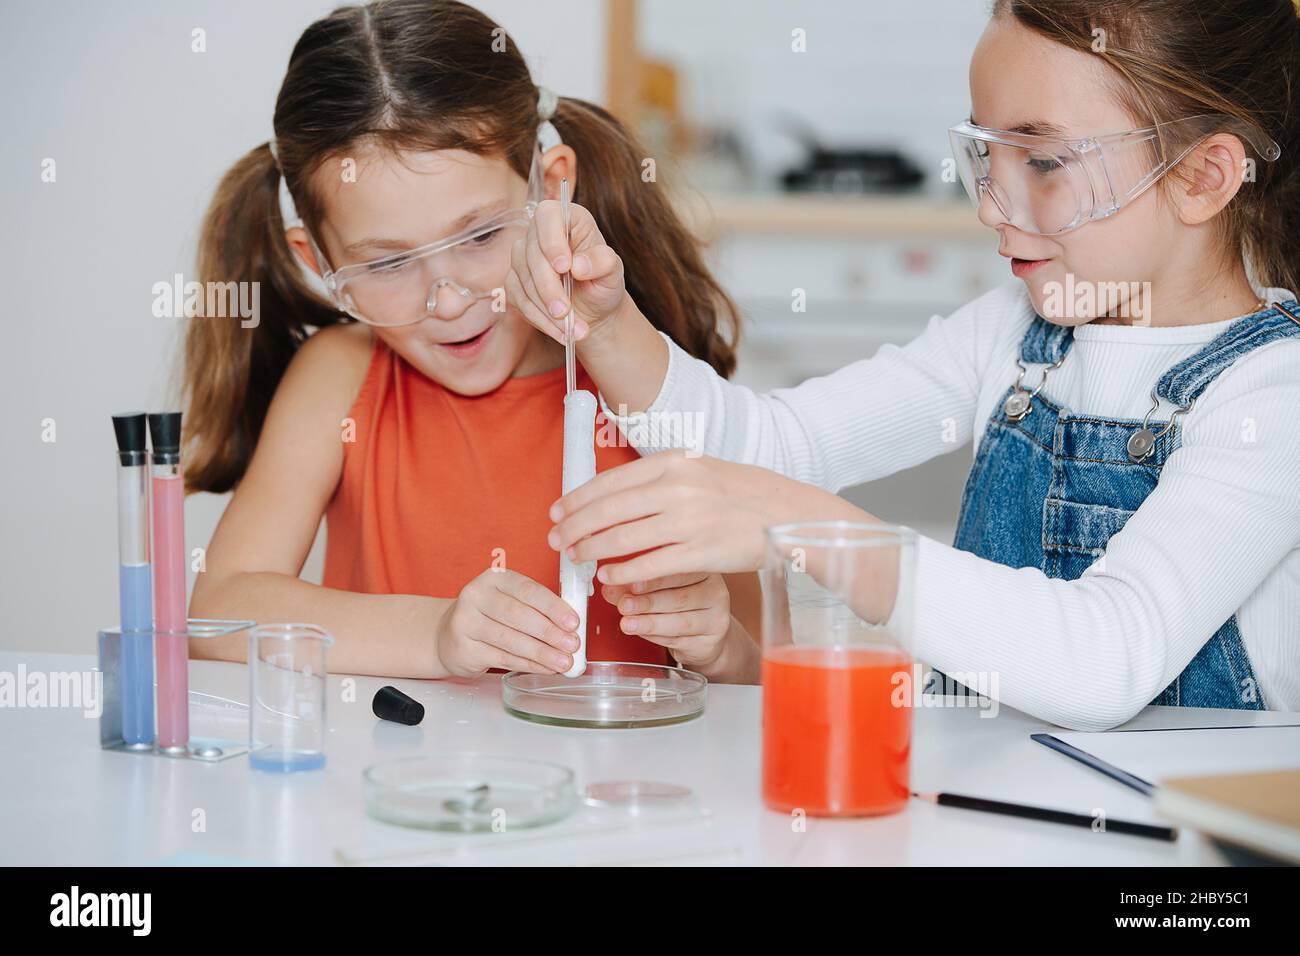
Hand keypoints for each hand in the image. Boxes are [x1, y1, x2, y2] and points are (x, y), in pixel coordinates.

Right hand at [435, 569, 580, 677]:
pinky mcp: (464, 648)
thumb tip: (571, 628)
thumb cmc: (489, 616)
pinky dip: (528, 664)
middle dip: (549, 632)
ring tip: (564, 661)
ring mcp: (466, 622)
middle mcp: (476, 596)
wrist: (448, 634)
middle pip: (518, 615)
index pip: (528, 590)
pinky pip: (502, 658)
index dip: (553, 607)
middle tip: (572, 644)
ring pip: (510, 639)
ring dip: (541, 652)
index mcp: (494, 578)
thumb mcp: (509, 600)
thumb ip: (538, 609)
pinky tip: (546, 667)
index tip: (573, 622)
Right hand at [507, 199, 627, 345]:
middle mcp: (540, 234)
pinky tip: (561, 333)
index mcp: (568, 220)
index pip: (548, 215)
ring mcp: (523, 258)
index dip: (551, 240)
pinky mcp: (515, 283)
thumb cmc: (604, 283)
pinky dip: (541, 320)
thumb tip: (578, 265)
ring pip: (523, 281)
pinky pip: (519, 301)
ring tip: (574, 330)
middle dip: (549, 288)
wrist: (594, 310)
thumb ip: (603, 262)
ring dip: (546, 310)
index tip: (564, 267)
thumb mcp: (614, 273)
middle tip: (566, 312)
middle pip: (531, 254)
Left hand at [548, 450, 854, 585]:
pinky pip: (650, 565)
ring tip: (576, 558)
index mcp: (672, 462)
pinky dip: (623, 572)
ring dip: (591, 550)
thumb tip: (613, 494)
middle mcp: (678, 487)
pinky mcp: (700, 552)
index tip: (557, 512)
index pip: (610, 481)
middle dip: (574, 527)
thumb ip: (658, 479)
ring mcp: (689, 520)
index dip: (577, 499)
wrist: (786, 513)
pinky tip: (609, 577)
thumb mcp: (697, 470)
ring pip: (622, 538)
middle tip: (556, 540)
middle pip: (608, 510)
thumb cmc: (740, 493)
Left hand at [602, 573, 736, 673]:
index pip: (680, 570)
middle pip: (680, 597)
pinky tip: (642, 633)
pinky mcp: (711, 641)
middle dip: (647, 602)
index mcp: (703, 568)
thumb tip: (609, 585)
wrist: (705, 635)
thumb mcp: (660, 588)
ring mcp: (717, 617)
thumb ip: (635, 585)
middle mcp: (715, 591)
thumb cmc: (680, 603)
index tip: (630, 581)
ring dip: (650, 623)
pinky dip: (657, 637)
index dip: (654, 578)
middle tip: (623, 604)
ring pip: (681, 622)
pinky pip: (681, 640)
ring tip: (627, 623)